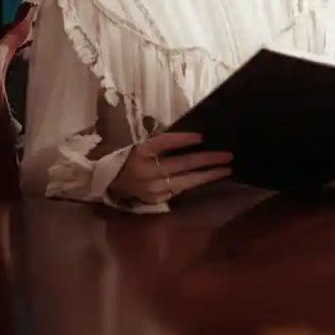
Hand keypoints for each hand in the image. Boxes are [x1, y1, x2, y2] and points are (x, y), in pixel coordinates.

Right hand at [110, 132, 232, 205]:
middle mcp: (147, 171)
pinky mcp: (156, 199)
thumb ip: (158, 139)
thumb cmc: (125, 157)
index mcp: (140, 151)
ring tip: (226, 169)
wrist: (107, 182)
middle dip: (208, 160)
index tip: (201, 137)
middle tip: (227, 155)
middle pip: (182, 164)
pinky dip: (195, 183)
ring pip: (186, 181)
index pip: (166, 143)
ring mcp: (153, 188)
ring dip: (208, 175)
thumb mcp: (137, 142)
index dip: (184, 140)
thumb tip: (187, 135)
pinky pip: (180, 190)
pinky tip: (209, 178)